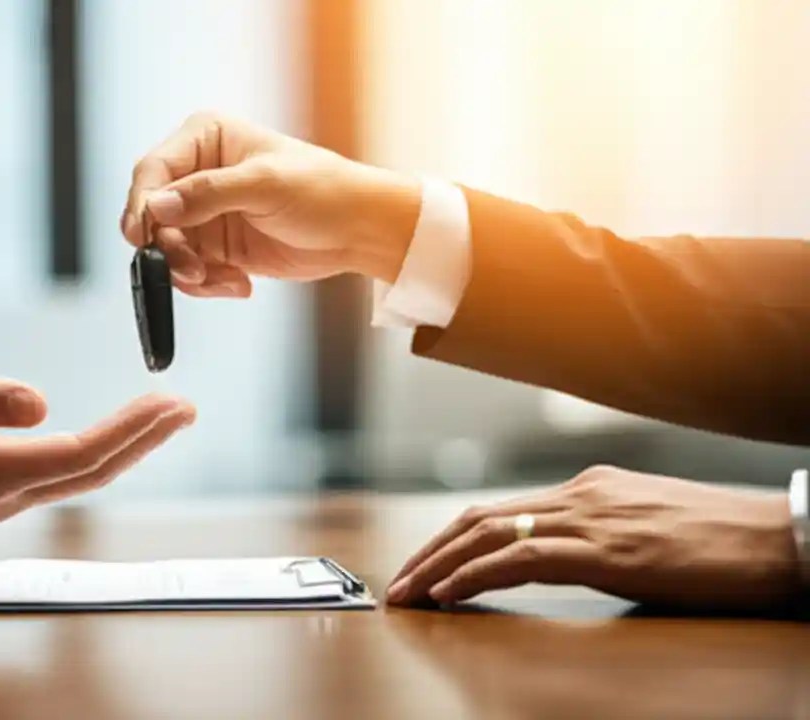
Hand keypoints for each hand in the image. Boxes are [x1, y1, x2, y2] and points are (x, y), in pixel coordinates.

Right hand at [0, 362, 195, 520]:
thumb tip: (41, 403)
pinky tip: (115, 437)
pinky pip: (60, 474)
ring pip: (79, 476)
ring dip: (126, 446)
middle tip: (186, 408)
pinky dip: (97, 452)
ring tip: (164, 416)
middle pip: (91, 471)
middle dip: (144, 439)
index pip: (79, 453)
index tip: (169, 402)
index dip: (130, 430)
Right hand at [121, 112, 421, 296]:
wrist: (357, 230)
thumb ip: (208, 193)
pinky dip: (206, 283)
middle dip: (167, 247)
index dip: (142, 204)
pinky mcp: (215, 246)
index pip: (154, 169)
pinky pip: (189, 270)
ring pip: (167, 248)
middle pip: (152, 213)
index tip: (143, 236)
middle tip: (189, 269)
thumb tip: (158, 206)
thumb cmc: (323, 190)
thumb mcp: (264, 185)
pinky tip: (238, 284)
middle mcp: (198, 173)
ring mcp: (205, 212)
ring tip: (216, 280)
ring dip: (186, 271)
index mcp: (206, 139)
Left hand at [387, 465, 802, 609]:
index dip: (450, 539)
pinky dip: (476, 574)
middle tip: (397, 583)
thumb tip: (563, 558)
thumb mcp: (648, 528)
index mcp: (589, 489)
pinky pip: (521, 558)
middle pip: (479, 517)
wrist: (782, 537)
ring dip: (439, 566)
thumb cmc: (725, 540)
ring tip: (409, 594)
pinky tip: (451, 593)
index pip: (498, 510)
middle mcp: (581, 495)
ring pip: (489, 535)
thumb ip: (601, 535)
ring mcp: (592, 518)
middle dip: (429, 552)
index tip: (423, 567)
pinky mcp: (607, 550)